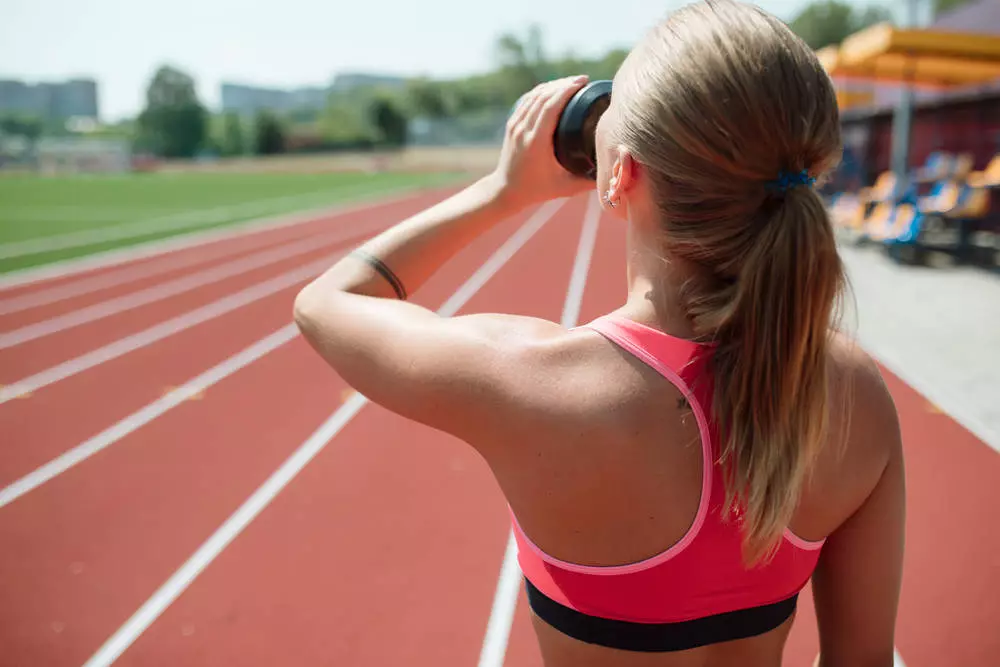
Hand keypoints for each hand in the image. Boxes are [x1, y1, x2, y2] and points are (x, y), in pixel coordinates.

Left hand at [488, 75, 595, 209]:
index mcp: (536, 141)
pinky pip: (527, 100)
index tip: (583, 82)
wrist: (506, 191)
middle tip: (582, 80)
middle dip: (563, 84)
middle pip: (544, 96)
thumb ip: (588, 182)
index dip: (567, 89)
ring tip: (570, 82)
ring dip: (553, 85)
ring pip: (534, 95)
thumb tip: (611, 171)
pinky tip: (553, 89)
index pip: (551, 106)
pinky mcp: (512, 124)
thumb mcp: (565, 187)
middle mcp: (524, 129)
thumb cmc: (537, 190)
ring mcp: (515, 125)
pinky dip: (541, 91)